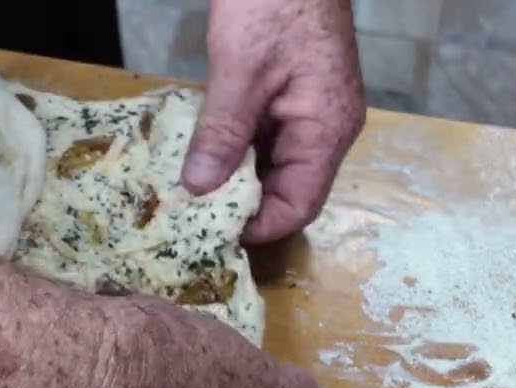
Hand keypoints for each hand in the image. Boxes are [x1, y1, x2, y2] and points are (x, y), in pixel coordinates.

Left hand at [181, 0, 365, 243]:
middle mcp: (327, 128)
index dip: (258, 227)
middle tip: (189, 219)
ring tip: (188, 195)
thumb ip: (222, 133)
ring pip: (272, 167)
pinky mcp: (291, 97)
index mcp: (327, 128)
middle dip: (241, 208)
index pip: (299, 205)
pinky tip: (200, 157)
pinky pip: (264, 140)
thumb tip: (199, 189)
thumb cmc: (274, 1)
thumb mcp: (239, 70)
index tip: (210, 236)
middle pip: (286, 190)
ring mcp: (310, 112)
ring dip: (234, 181)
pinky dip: (234, 152)